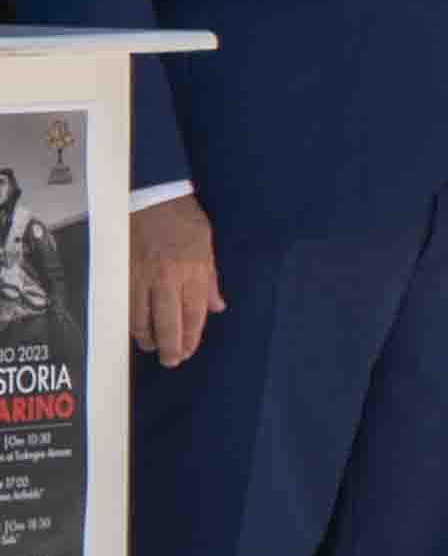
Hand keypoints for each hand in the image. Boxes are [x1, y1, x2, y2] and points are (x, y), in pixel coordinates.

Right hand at [130, 193, 222, 367]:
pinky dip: (131, 322)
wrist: (150, 195)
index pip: (194, 315)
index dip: (191, 337)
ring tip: (153, 347)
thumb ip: (210, 279)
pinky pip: (126, 307)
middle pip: (168, 324)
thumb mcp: (206, 244)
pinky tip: (136, 329)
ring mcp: (143, 277)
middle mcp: (168, 277)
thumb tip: (217, 307)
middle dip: (171, 348)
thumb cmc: (182, 218)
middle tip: (172, 361)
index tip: (189, 350)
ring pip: (142, 320)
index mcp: (194, 269)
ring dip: (148, 339)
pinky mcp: (123, 273)